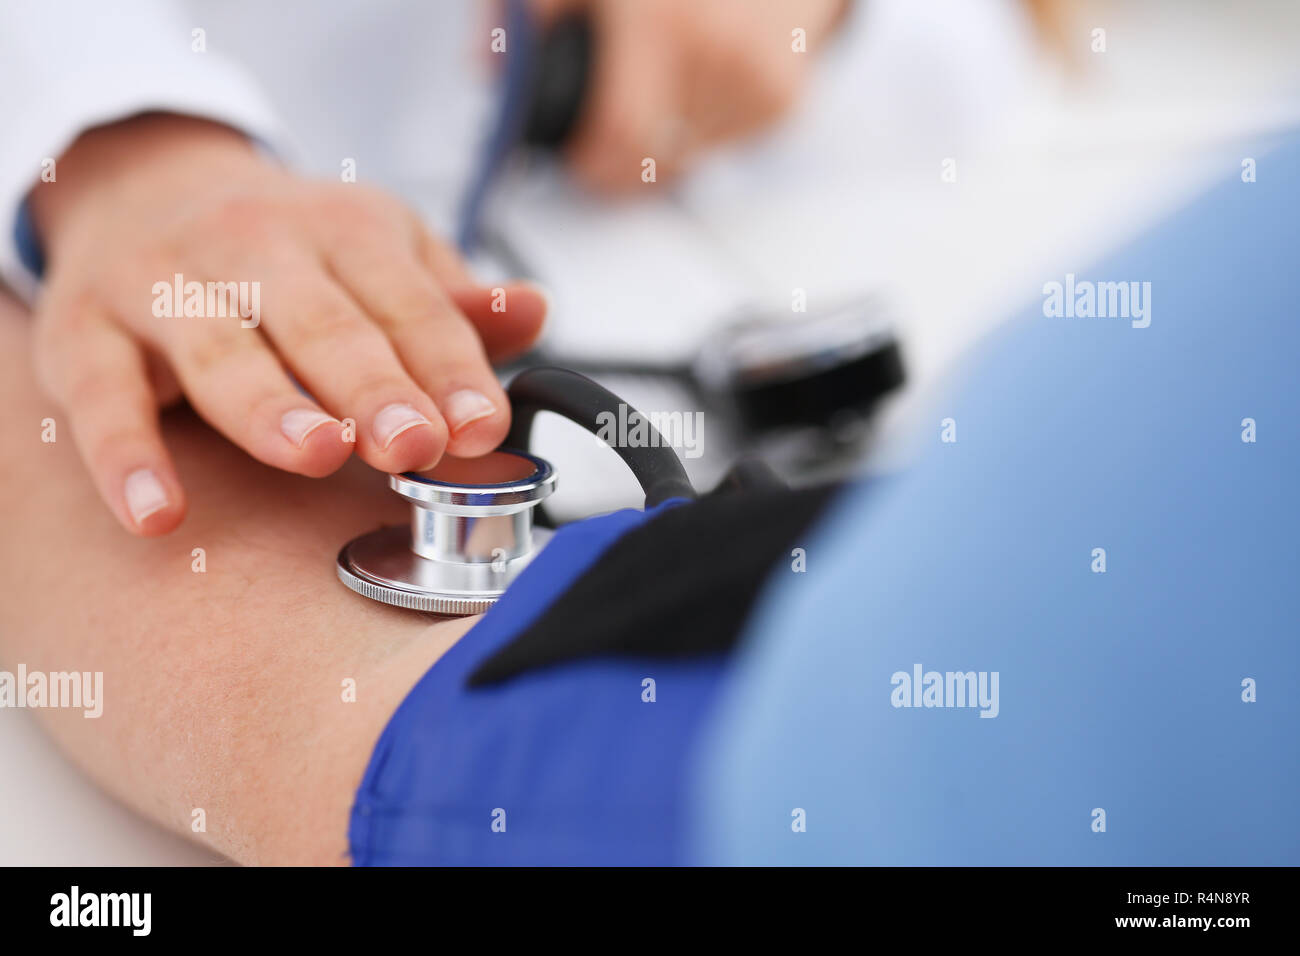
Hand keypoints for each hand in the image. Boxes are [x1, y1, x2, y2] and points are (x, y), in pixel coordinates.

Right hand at [29, 113, 546, 534]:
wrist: (145, 188)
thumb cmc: (288, 249)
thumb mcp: (381, 257)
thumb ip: (451, 305)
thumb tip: (536, 312)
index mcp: (345, 230)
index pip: (409, 304)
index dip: (449, 366)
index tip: (484, 424)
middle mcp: (255, 245)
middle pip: (322, 323)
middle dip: (372, 386)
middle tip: (413, 443)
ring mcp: (165, 282)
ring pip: (219, 348)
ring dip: (269, 405)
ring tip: (314, 452)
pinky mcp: (85, 328)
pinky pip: (102, 396)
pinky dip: (127, 455)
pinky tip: (159, 511)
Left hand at [532, 0, 845, 190]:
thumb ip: (530, 16)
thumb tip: (491, 69)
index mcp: (663, 21)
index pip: (619, 137)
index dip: (589, 162)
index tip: (574, 158)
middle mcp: (719, 55)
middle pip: (649, 159)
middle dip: (618, 153)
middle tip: (606, 118)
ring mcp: (758, 81)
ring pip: (684, 157)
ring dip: (660, 136)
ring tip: (660, 72)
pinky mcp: (784, 100)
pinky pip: (721, 145)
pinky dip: (698, 126)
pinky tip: (698, 74)